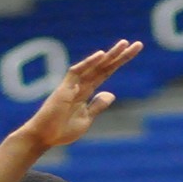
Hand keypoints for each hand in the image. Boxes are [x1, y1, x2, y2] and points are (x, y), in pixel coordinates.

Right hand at [16, 40, 143, 149]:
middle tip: (138, 44)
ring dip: (109, 55)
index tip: (134, 50)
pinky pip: (76, 72)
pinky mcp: (64, 89)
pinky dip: (88, 63)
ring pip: (94, 66)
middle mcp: (81, 84)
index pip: (107, 71)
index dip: (120, 61)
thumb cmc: (62, 129)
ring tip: (124, 44)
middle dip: (120, 55)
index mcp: (87, 90)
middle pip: (104, 66)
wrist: (44, 137)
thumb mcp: (86, 118)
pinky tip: (101, 55)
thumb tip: (111, 93)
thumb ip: (97, 105)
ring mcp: (73, 85)